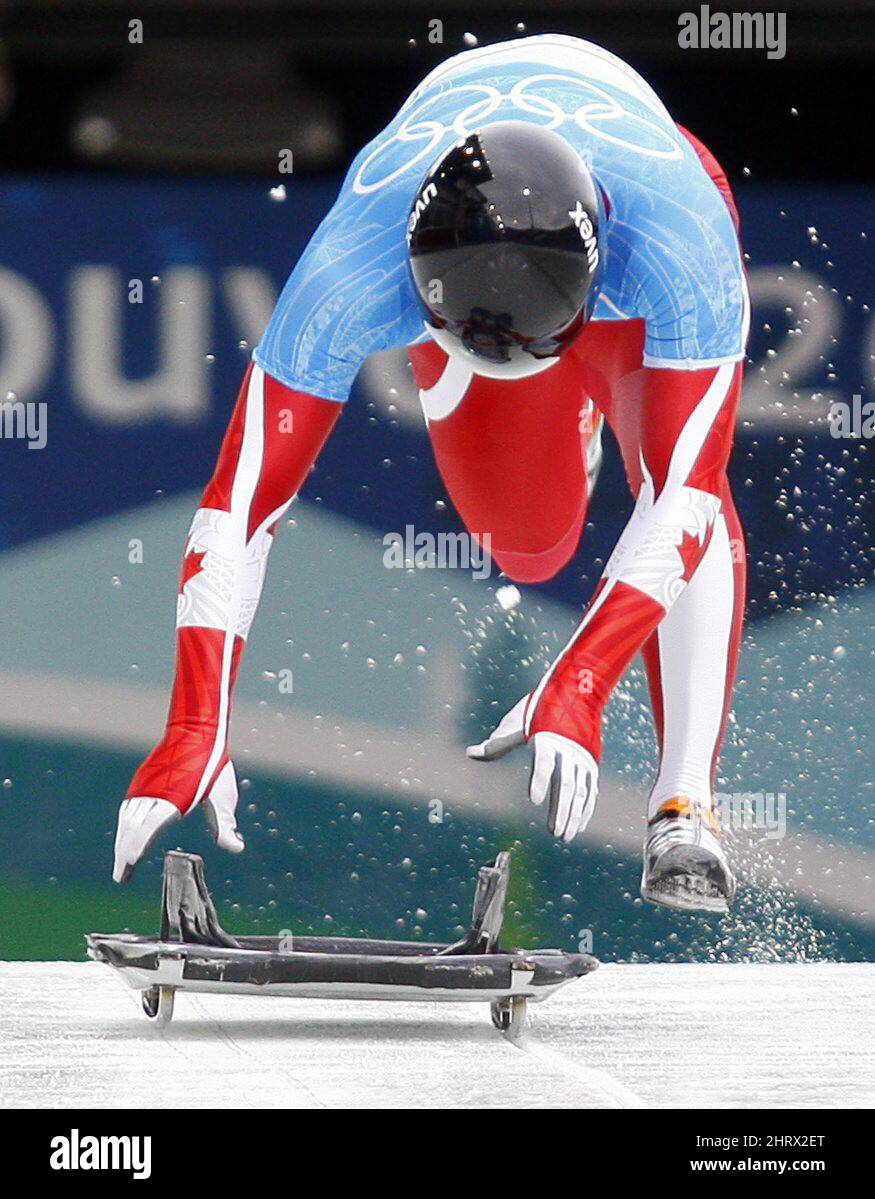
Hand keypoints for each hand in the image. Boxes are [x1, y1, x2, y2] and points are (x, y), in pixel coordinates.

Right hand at [113, 735, 243, 882]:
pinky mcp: (141, 782)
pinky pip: (127, 809)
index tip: (129, 863)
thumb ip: (225, 825)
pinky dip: (124, 827)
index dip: (137, 846)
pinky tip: (125, 836)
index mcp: (172, 799)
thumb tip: (237, 848)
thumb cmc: (213, 767)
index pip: (148, 827)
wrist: (197, 731)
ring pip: (127, 820)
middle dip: (125, 854)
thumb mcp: (223, 797)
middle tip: (122, 877)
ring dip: (123, 842)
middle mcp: (153, 793)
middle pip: (132, 828)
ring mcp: (144, 786)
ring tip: (123, 863)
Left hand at [466, 696, 598, 842]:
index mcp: (547, 739)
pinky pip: (590, 791)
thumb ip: (497, 743)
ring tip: (564, 836)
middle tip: (553, 833)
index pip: (544, 763)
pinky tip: (577, 826)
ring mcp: (582, 758)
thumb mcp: (517, 722)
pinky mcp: (591, 764)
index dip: (539, 780)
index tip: (533, 800)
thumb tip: (470, 753)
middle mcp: (568, 750)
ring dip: (572, 815)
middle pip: (566, 784)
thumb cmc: (540, 709)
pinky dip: (585, 809)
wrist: (576, 694)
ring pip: (580, 792)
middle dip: (560, 810)